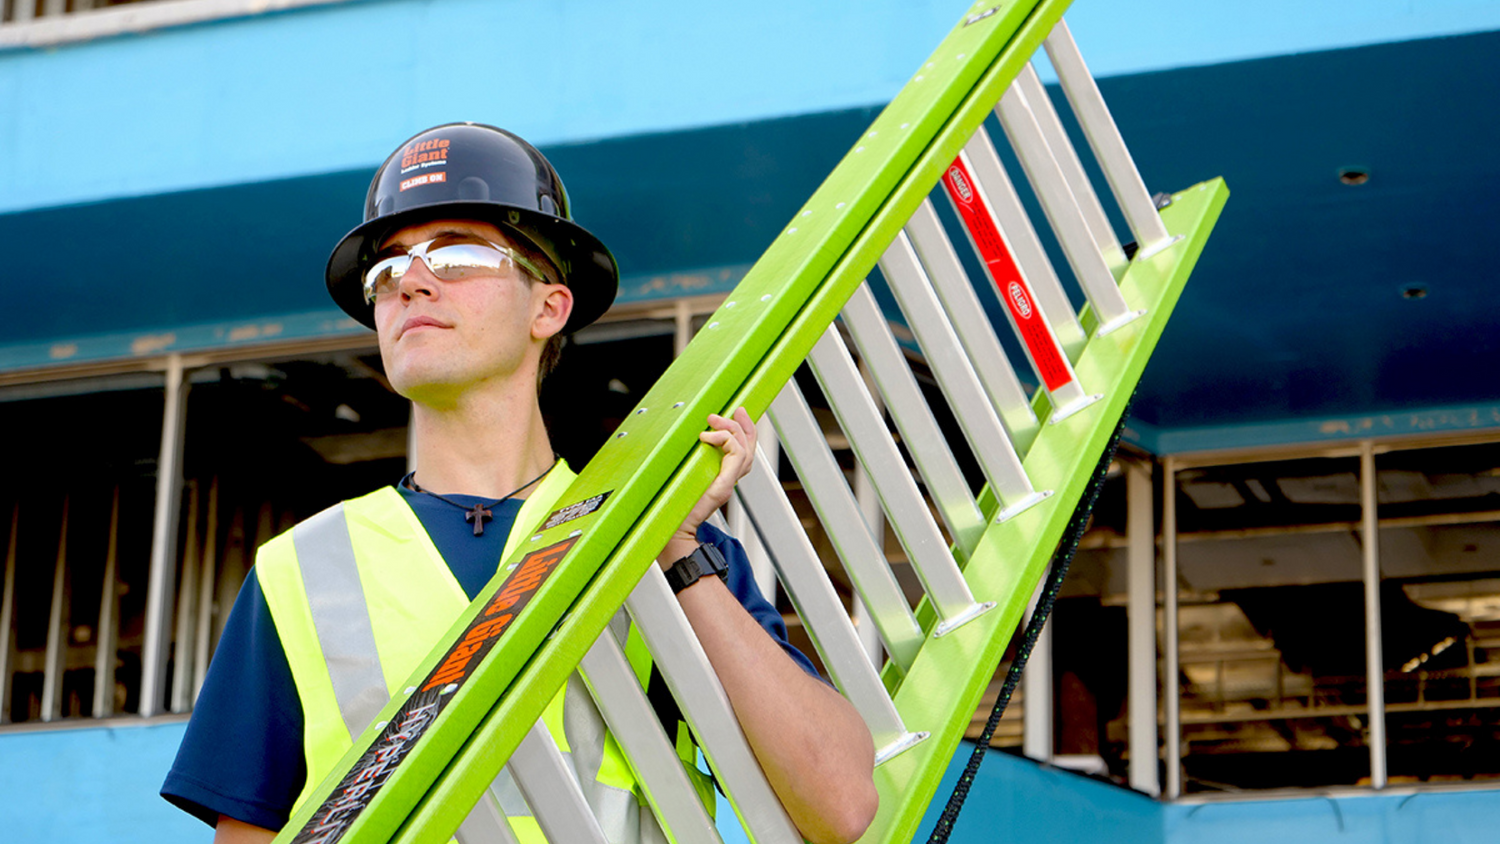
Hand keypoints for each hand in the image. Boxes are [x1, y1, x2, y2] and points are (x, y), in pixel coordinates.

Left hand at [658, 407, 756, 566]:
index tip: (737, 412)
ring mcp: (727, 484)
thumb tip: (686, 439)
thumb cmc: (671, 507)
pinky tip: (707, 437)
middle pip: (749, 448)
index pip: (743, 451)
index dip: (744, 430)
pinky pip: (736, 456)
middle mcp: (728, 480)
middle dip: (741, 425)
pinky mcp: (723, 486)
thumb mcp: (682, 475)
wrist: (670, 530)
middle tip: (728, 412)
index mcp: (721, 478)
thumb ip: (689, 460)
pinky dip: (725, 441)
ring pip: (745, 450)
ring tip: (713, 421)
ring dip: (731, 430)